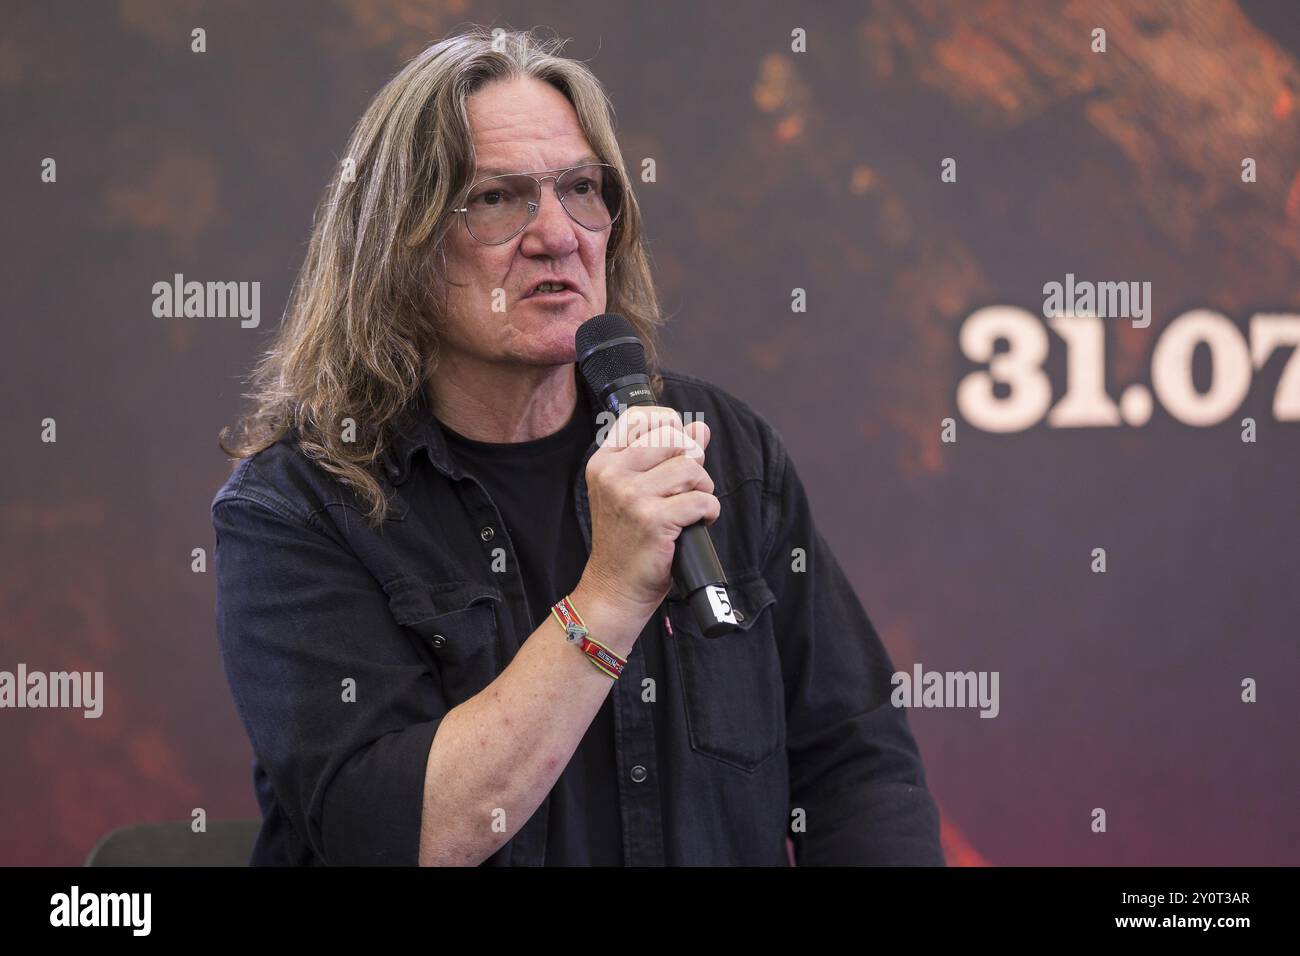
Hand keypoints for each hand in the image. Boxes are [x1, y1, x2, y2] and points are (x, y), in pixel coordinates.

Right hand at [579, 405, 718, 618]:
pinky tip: (699, 522)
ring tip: (692, 506)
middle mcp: (613, 475)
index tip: (679, 443)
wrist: (614, 588)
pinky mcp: (653, 520)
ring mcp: (631, 496)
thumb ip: (665, 457)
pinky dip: (709, 511)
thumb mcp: (635, 492)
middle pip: (672, 438)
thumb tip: (700, 430)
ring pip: (690, 467)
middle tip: (688, 486)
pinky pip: (702, 499)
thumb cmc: (627, 541)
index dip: (669, 422)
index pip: (640, 417)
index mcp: (604, 463)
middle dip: (692, 459)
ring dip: (703, 487)